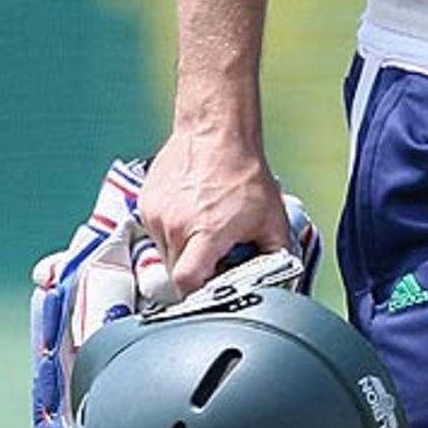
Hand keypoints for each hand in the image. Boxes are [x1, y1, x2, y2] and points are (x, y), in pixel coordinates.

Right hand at [139, 130, 292, 297]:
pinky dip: (174, 233)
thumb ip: (277, 254)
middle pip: (176, 273)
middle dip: (196, 272)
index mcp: (206, 232)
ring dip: (184, 252)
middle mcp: (177, 226)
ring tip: (204, 230)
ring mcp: (157, 215)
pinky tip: (192, 215)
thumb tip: (281, 279)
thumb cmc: (242, 171)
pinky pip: (157, 234)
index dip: (198, 295)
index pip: (187, 283)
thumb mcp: (271, 218)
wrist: (215, 132)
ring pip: (165, 254)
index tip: (209, 292)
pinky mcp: (147, 205)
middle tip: (215, 257)